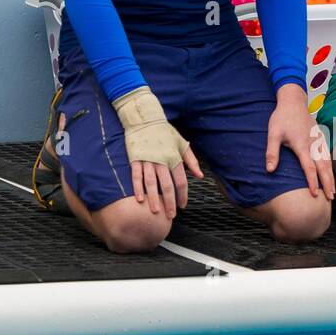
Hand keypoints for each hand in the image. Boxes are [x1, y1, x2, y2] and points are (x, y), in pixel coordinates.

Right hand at [112, 84, 203, 216]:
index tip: (182, 206)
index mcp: (174, 157)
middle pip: (167, 185)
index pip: (180, 181)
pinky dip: (138, 188)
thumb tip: (200, 175)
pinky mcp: (135, 159)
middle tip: (170, 215)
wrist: (145, 119)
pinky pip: (136, 176)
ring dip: (154, 199)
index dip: (182, 195)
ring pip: (151, 183)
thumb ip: (191, 160)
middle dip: (169, 202)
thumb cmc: (164, 132)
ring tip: (155, 211)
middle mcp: (161, 160)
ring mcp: (147, 160)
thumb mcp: (181, 143)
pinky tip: (140, 199)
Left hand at [266, 84, 334, 198]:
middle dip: (327, 183)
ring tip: (333, 191)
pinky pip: (328, 155)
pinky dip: (331, 167)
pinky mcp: (321, 138)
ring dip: (331, 177)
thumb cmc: (281, 118)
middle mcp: (313, 144)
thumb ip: (272, 153)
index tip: (315, 194)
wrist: (293, 101)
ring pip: (328, 162)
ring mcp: (319, 141)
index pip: (309, 167)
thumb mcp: (273, 134)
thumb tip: (269, 170)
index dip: (312, 182)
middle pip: (323, 167)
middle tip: (330, 198)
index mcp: (302, 145)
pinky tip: (331, 175)